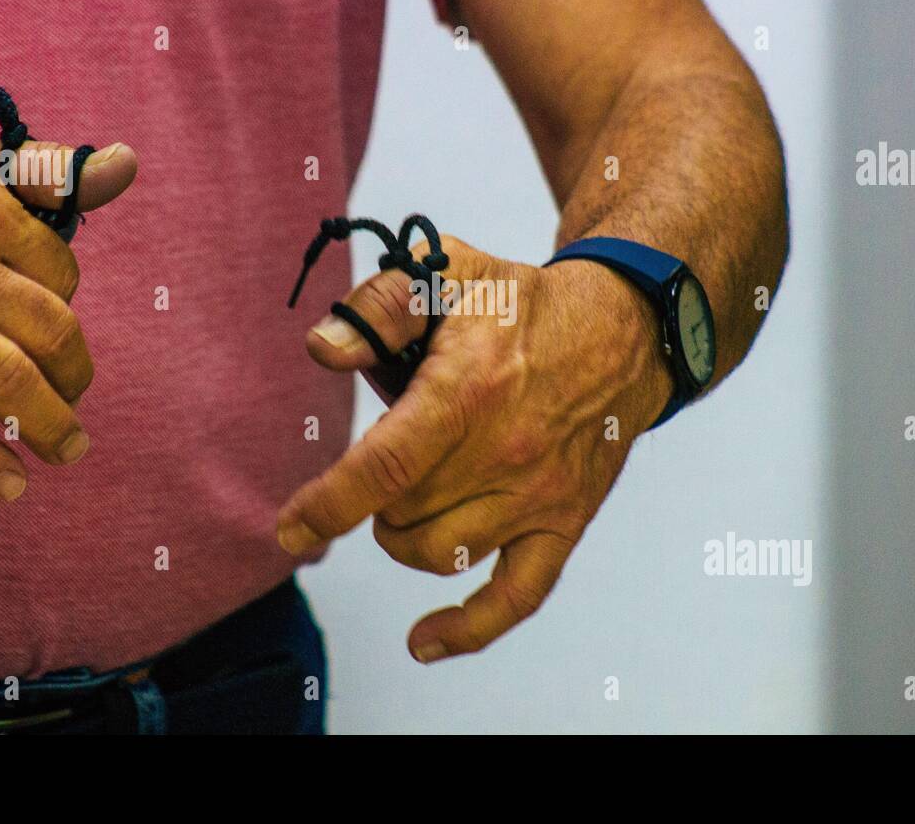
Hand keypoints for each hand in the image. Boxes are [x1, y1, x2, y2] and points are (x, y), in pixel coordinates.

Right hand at [0, 123, 136, 499]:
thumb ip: (42, 168)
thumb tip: (125, 165)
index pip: (60, 272)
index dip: (65, 299)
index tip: (51, 313)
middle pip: (50, 332)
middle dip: (75, 372)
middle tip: (75, 392)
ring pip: (8, 382)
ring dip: (51, 425)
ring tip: (68, 448)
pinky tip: (10, 485)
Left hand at [277, 236, 672, 662]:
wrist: (624, 332)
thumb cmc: (525, 305)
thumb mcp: (453, 273)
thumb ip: (380, 305)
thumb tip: (322, 350)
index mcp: (470, 389)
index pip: (385, 466)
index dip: (327, 504)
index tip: (290, 528)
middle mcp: (506, 452)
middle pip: (403, 513)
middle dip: (375, 497)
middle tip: (392, 458)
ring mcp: (539, 494)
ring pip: (440, 554)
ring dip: (405, 537)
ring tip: (410, 502)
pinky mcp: (565, 522)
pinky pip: (517, 596)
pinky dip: (469, 628)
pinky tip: (424, 641)